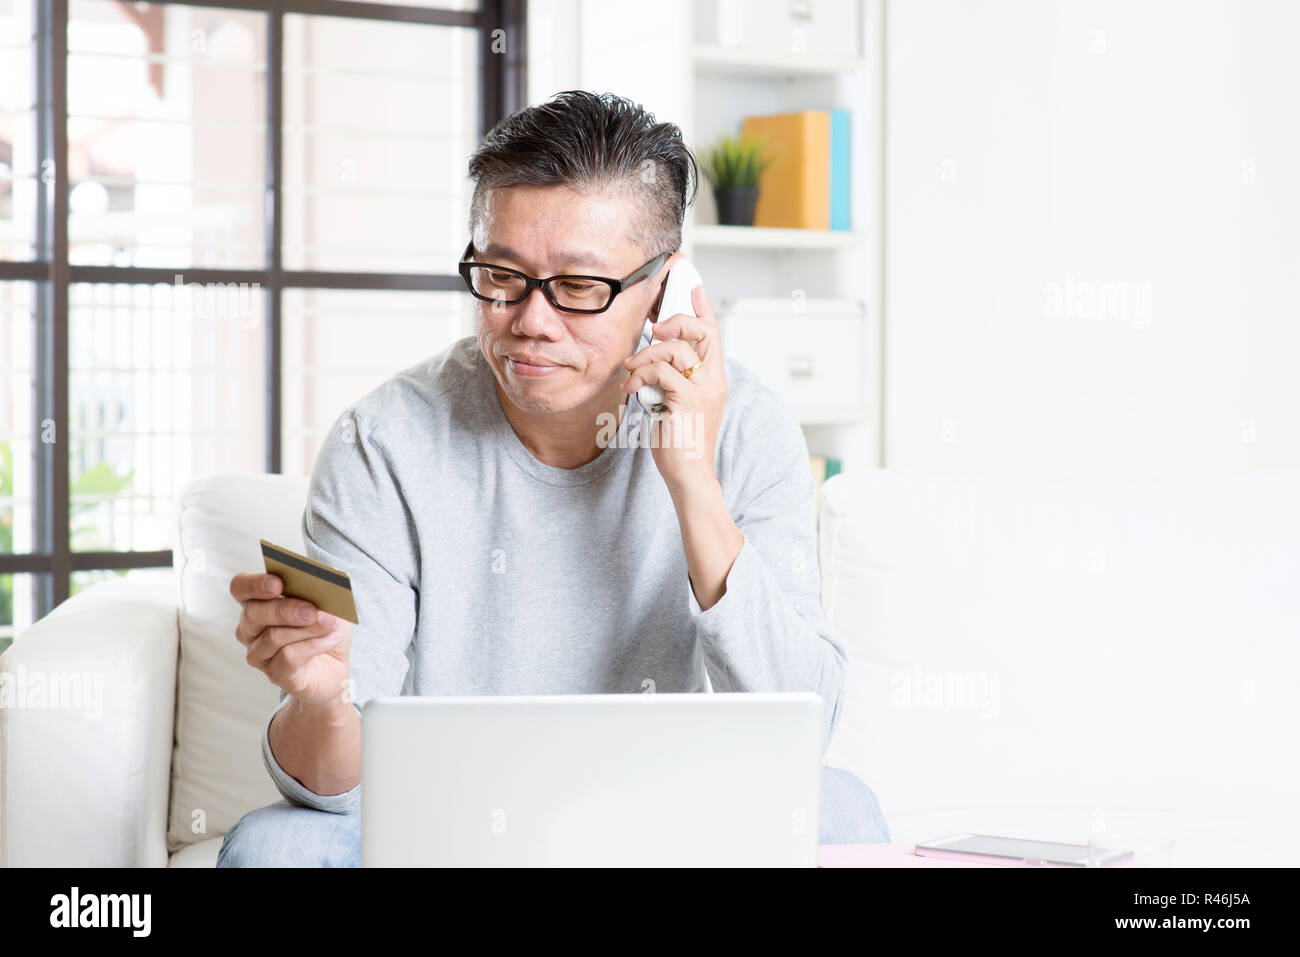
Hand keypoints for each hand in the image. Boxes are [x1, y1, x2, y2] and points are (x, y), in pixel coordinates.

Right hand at [229, 572, 352, 708]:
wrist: (337, 664)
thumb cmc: (327, 627)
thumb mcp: (328, 603)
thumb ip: (318, 591)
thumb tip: (319, 586)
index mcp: (259, 601)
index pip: (241, 587)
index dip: (254, 584)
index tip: (277, 583)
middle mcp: (251, 628)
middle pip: (253, 613)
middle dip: (284, 609)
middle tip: (311, 610)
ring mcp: (259, 653)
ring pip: (273, 636)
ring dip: (307, 628)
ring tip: (330, 624)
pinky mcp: (275, 673)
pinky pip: (288, 656)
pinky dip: (313, 645)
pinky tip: (330, 639)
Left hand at [621, 264, 725, 492]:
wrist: (688, 475)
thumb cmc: (680, 442)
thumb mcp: (676, 404)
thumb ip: (670, 380)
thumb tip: (648, 359)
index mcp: (713, 380)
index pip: (713, 336)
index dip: (703, 309)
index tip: (693, 287)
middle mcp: (713, 381)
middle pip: (703, 332)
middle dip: (676, 321)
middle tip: (654, 329)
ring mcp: (703, 391)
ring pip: (675, 350)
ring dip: (646, 355)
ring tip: (631, 371)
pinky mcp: (688, 401)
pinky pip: (661, 373)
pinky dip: (640, 376)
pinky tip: (631, 390)